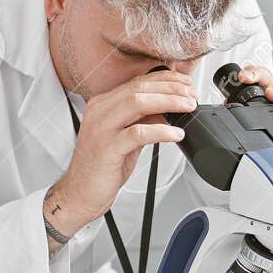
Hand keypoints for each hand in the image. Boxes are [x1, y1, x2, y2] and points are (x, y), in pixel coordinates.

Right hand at [43, 72, 196, 246]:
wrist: (80, 193)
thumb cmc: (102, 167)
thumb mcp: (126, 137)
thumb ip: (144, 121)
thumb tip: (169, 110)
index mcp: (102, 105)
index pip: (137, 82)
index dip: (165, 79)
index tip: (185, 84)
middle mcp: (99, 112)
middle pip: (139, 88)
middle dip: (171, 88)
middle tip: (191, 96)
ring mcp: (101, 129)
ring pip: (137, 103)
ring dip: (168, 102)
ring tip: (188, 108)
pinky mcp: (107, 148)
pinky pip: (137, 133)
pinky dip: (161, 131)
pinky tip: (176, 134)